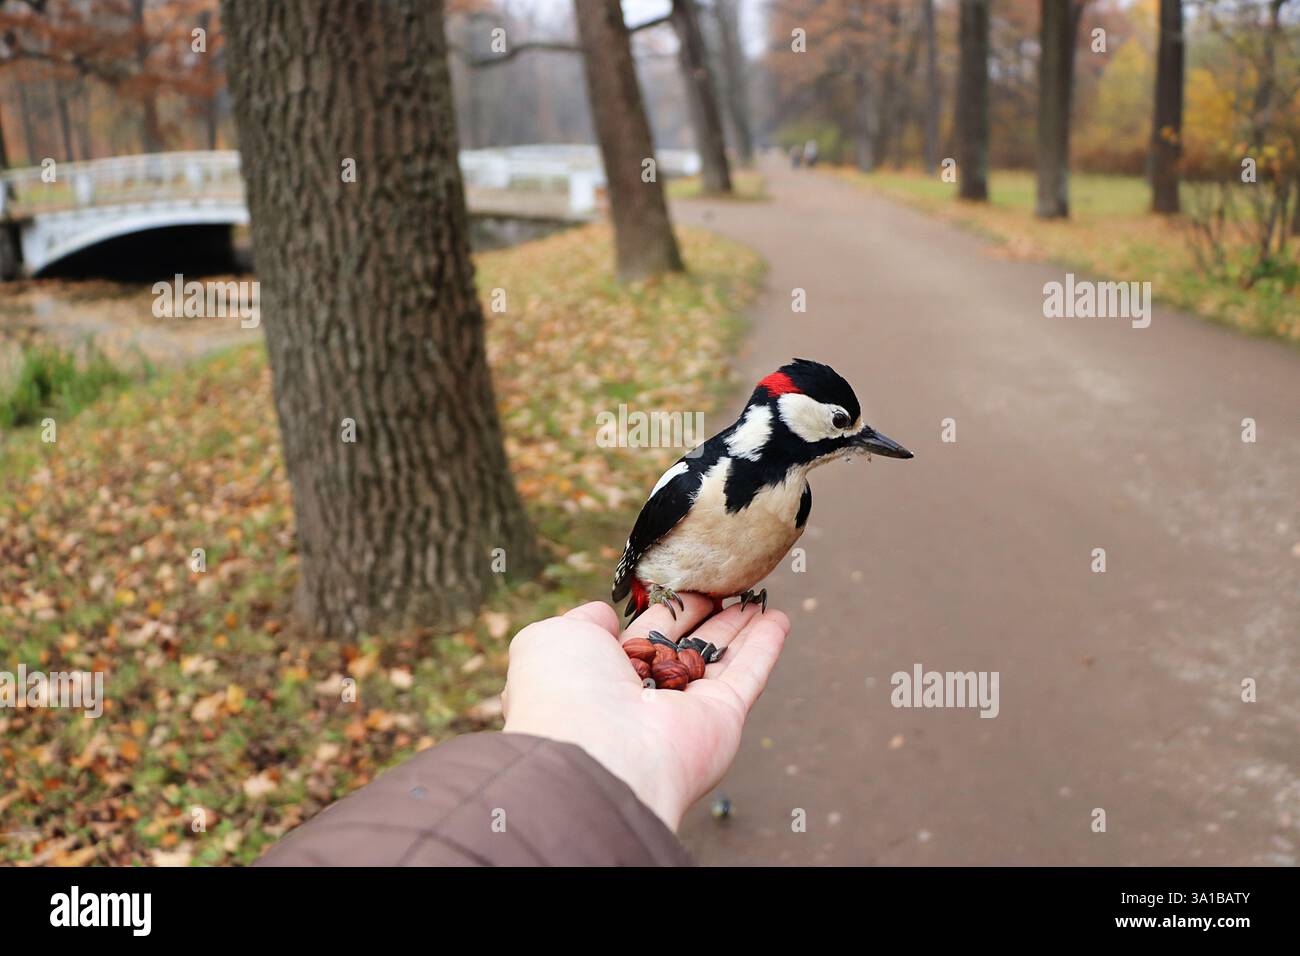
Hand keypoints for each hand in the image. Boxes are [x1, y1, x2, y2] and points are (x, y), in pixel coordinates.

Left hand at [501, 594, 788, 831]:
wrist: (596, 754)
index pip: (643, 635)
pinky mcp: (722, 718)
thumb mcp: (555, 638)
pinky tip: (779, 618)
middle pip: (686, 646)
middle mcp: (647, 695)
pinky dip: (766, 646)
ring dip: (741, 627)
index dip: (665, 610)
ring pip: (721, 658)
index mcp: (605, 676)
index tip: (686, 584)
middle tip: (727, 587)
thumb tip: (605, 616)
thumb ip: (584, 621)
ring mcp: (687, 709)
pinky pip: (748, 674)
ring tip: (757, 595)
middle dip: (707, 617)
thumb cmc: (566, 691)